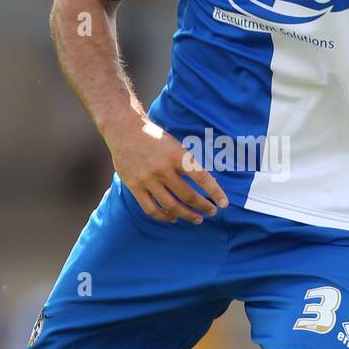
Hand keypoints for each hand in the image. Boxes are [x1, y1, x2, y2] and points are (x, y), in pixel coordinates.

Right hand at [110, 117, 228, 222]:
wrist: (124, 130)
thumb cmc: (154, 137)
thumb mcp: (175, 145)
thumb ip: (188, 163)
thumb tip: (208, 183)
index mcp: (176, 155)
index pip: (201, 177)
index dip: (215, 192)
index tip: (224, 203)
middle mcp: (162, 169)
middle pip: (188, 196)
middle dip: (203, 207)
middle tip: (212, 212)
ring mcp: (147, 179)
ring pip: (171, 206)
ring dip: (187, 215)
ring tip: (197, 219)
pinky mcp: (134, 186)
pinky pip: (151, 209)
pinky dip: (164, 217)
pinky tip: (173, 218)